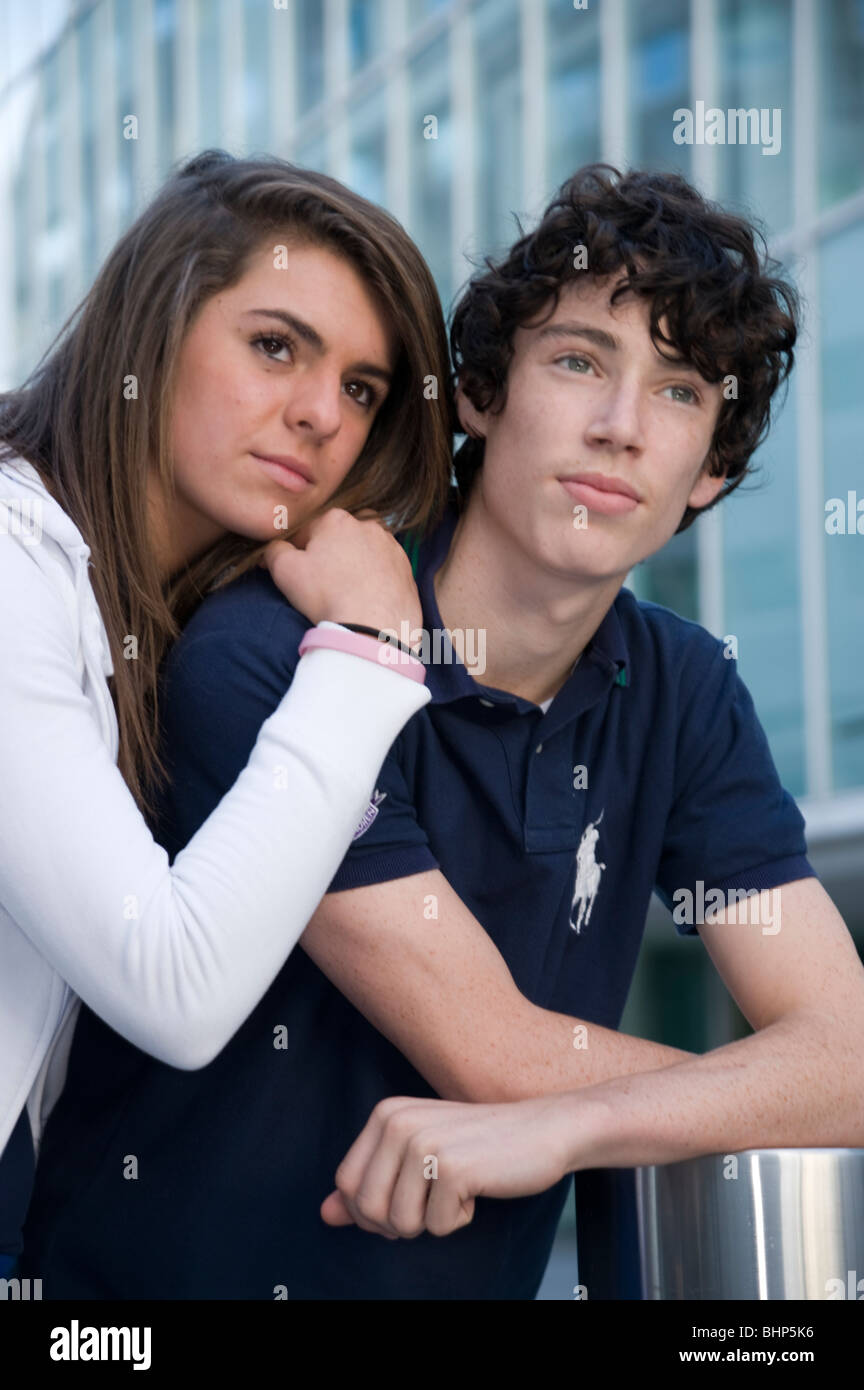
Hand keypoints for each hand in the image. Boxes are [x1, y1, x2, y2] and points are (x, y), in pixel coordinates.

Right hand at [261, 508, 422, 644]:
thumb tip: (273, 549)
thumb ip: (274, 551)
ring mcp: (392, 547)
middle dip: (330, 554)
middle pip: (339, 538)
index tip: (297, 574)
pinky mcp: (407, 569)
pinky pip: (384, 569)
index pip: (308, 531)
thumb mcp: (285, 571)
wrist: (375, 629)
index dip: (298, 553)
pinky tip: (366, 598)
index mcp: (336, 519)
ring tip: (346, 592)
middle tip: (323, 584)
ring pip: (364, 551)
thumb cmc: (327, 596)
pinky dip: (375, 579)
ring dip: (355, 565)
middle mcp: (368, 526)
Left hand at [320, 1093, 576, 1238]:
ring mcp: (424, 1143)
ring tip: (457, 1190)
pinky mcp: (452, 1168)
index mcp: (386, 1114)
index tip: (407, 1202)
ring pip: (400, 1225)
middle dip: (400, 1223)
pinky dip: (460, 1220)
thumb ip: (371, 1182)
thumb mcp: (419, 1156)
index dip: (372, 1211)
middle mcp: (398, 1123)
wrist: (543, 1129)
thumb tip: (325, 1215)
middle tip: (434, 1201)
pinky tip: (478, 1188)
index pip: (346, 1184)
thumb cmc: (481, 1145)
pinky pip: (437, 1226)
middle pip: (367, 1209)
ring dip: (432, 1222)